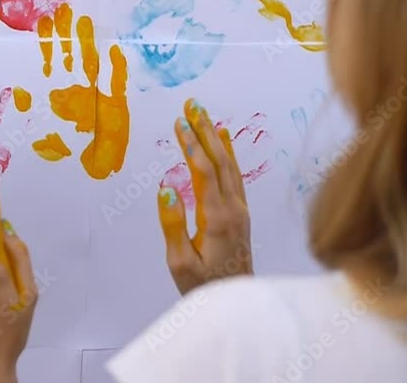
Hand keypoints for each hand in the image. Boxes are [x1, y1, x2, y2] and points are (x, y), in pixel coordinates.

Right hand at [157, 99, 252, 294]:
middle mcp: (234, 209)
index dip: (191, 145)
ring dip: (216, 137)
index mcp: (217, 218)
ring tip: (204, 113)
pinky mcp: (241, 214)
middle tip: (192, 104)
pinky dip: (229, 154)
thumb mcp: (179, 261)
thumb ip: (172, 224)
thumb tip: (165, 187)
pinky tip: (224, 140)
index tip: (179, 122)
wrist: (237, 302)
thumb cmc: (202, 285)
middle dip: (204, 130)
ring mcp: (240, 210)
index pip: (204, 172)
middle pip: (220, 161)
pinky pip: (236, 176)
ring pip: (229, 166)